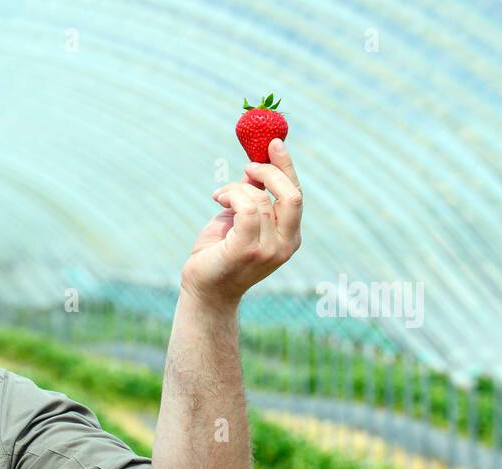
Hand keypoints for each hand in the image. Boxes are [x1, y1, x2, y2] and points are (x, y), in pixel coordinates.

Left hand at [180, 137, 302, 308]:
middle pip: (292, 194)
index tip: (273, 143)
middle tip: (247, 166)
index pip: (296, 194)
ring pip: (261, 199)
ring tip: (220, 195)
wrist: (205, 291)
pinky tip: (219, 199)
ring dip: (236, 188)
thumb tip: (255, 166)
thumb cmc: (219, 254)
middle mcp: (286, 245)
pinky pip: (247, 209)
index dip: (286, 166)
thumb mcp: (240, 220)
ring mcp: (269, 250)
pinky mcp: (247, 251)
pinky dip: (232, 196)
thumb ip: (253, 198)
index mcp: (290, 237)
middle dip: (269, 171)